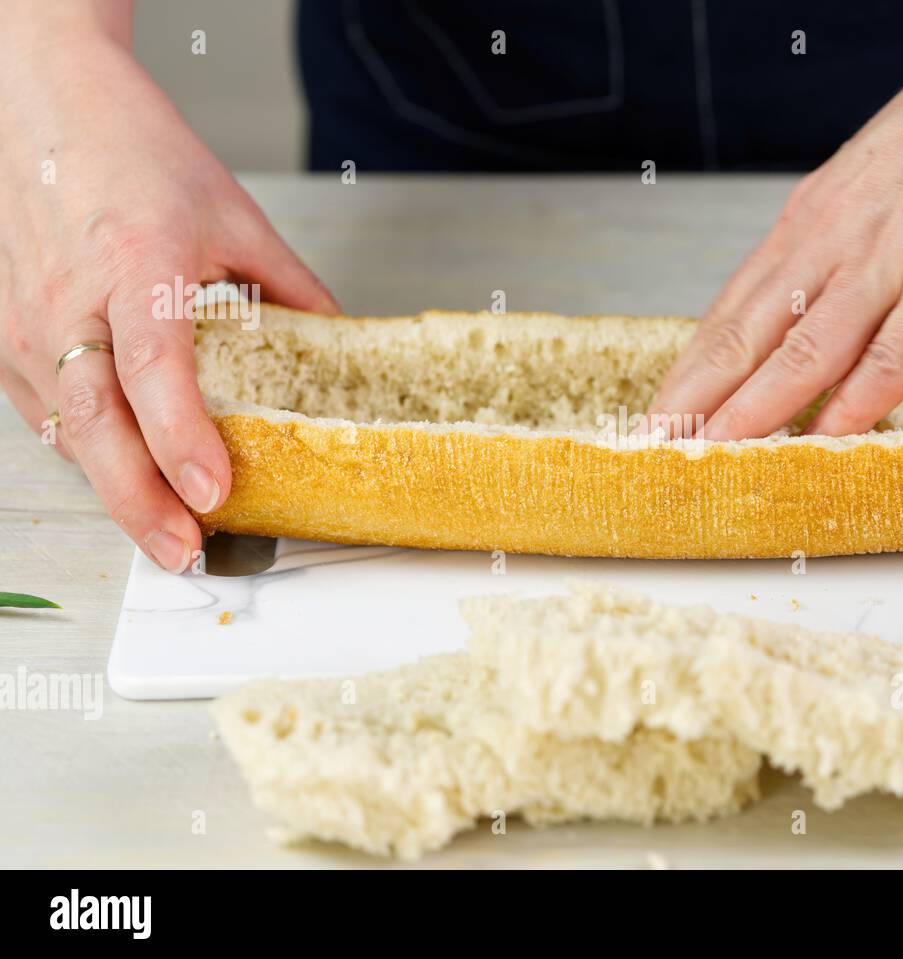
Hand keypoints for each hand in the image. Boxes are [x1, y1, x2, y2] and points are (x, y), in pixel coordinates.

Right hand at [0, 13, 336, 571]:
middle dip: (140, 499)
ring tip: (165, 536)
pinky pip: (45, 414)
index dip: (183, 437)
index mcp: (138, 262)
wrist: (46, 105)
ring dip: (114, 490)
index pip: (156, 367)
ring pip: (66, 429)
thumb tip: (341, 352)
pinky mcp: (6, 337)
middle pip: (97, 421)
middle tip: (183, 551)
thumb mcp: (236, 218)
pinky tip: (123, 484)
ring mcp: (27, 322)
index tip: (215, 491)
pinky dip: (86, 456)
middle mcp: (71, 299)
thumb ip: (292, 291)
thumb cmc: (138, 154)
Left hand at [650, 0, 902, 439]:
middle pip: (744, 337)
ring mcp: (890, 258)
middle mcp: (834, 242)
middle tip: (651, 455)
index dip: (687, 376)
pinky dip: (855, 400)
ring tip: (708, 461)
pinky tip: (822, 442)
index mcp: (812, 226)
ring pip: (802, 349)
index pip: (730, 315)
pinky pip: (893, 349)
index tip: (654, 424)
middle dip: (692, 402)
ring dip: (749, 412)